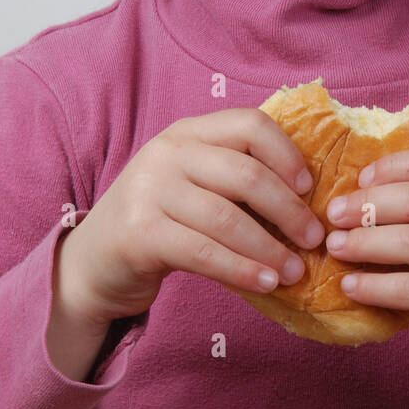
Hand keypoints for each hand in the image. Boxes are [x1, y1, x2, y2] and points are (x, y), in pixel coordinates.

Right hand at [57, 111, 326, 327]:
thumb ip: (238, 180)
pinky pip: (203, 252)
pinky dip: (241, 269)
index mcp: (188, 132)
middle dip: (289, 209)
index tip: (309, 188)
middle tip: (315, 238)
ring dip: (270, 247)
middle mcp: (166, 153)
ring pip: (226, 217)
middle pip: (245, 173)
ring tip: (296, 271)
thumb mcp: (195, 185)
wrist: (93, 261)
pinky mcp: (138, 234)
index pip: (249, 124)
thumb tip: (310, 202)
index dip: (287, 154)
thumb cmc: (161, 221)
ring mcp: (148, 191)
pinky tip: (265, 283)